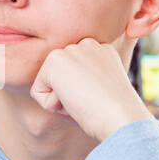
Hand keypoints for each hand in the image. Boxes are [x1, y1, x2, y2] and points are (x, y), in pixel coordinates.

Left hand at [30, 38, 152, 143]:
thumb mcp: (101, 92)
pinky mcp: (55, 60)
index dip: (82, 95)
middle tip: (92, 101)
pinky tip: (74, 100)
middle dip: (69, 96)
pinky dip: (51, 105)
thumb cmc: (114, 114)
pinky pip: (38, 93)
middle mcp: (87, 44)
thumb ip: (84, 84)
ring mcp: (70, 49)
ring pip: (48, 85)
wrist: (120, 115)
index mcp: (102, 50)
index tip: (101, 100)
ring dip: (61, 101)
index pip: (74, 76)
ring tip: (84, 100)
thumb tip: (60, 94)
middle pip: (59, 79)